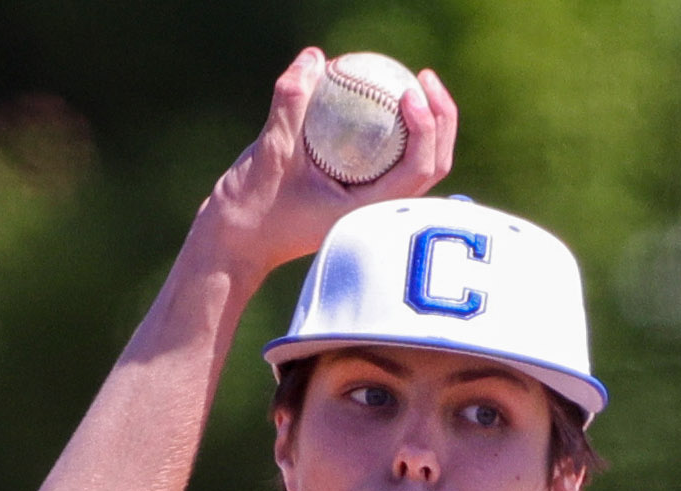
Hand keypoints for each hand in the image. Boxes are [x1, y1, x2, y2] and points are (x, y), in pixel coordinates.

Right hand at [200, 48, 458, 280]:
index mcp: (368, 214)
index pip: (418, 171)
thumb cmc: (254, 207)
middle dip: (440, 122)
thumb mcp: (270, 151)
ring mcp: (372, 208)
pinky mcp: (361, 198)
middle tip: (423, 79)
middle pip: (432, 168)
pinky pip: (391, 160)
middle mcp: (378, 214)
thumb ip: (292, 103)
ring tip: (413, 85)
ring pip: (417, 166)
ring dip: (425, 126)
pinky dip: (397, 131)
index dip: (426, 129)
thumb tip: (316, 58)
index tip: (409, 94)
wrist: (240, 241)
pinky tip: (383, 100)